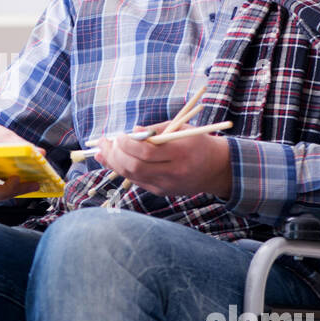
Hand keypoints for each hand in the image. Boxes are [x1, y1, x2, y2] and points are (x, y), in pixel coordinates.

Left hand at [97, 122, 232, 199]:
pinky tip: (112, 160)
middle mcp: (174, 173)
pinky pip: (137, 181)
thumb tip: (132, 131)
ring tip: (102, 151)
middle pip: (136, 167)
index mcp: (180, 154)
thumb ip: (155, 131)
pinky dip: (122, 170)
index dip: (127, 144)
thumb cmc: (196, 142)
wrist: (217, 168)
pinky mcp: (162, 192)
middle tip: (104, 142)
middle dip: (115, 154)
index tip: (117, 135)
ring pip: (133, 177)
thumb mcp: (181, 128)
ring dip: (113, 163)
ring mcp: (167, 185)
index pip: (146, 153)